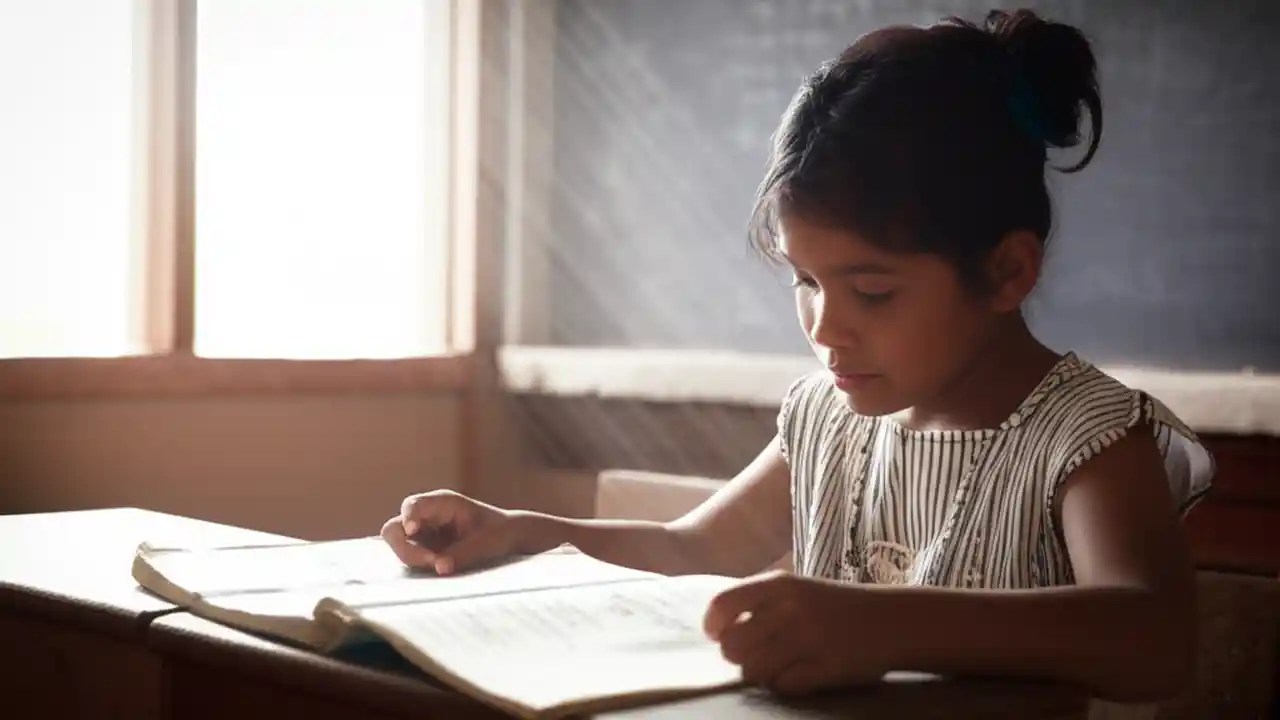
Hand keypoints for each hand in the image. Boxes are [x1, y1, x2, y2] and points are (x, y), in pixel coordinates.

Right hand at [381, 489, 519, 574]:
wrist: (508, 538)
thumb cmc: (499, 532)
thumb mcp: (486, 541)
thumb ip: (463, 553)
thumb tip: (439, 568)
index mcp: (442, 503)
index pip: (413, 505)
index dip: (408, 517)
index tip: (413, 531)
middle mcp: (427, 516)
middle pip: (394, 528)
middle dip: (405, 547)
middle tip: (430, 561)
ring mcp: (423, 533)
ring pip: (399, 546)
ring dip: (414, 558)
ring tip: (441, 566)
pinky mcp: (424, 549)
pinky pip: (410, 557)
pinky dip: (419, 565)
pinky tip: (439, 567)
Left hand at [703, 570, 893, 695]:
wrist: (891, 621)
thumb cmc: (832, 607)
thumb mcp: (795, 589)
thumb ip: (757, 603)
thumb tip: (716, 630)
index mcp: (779, 585)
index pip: (723, 605)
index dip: (713, 627)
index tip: (718, 636)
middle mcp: (791, 609)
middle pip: (733, 646)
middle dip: (739, 657)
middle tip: (755, 655)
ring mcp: (810, 638)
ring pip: (755, 671)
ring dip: (762, 674)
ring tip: (780, 665)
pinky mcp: (828, 667)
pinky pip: (784, 686)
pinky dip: (787, 685)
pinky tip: (801, 674)